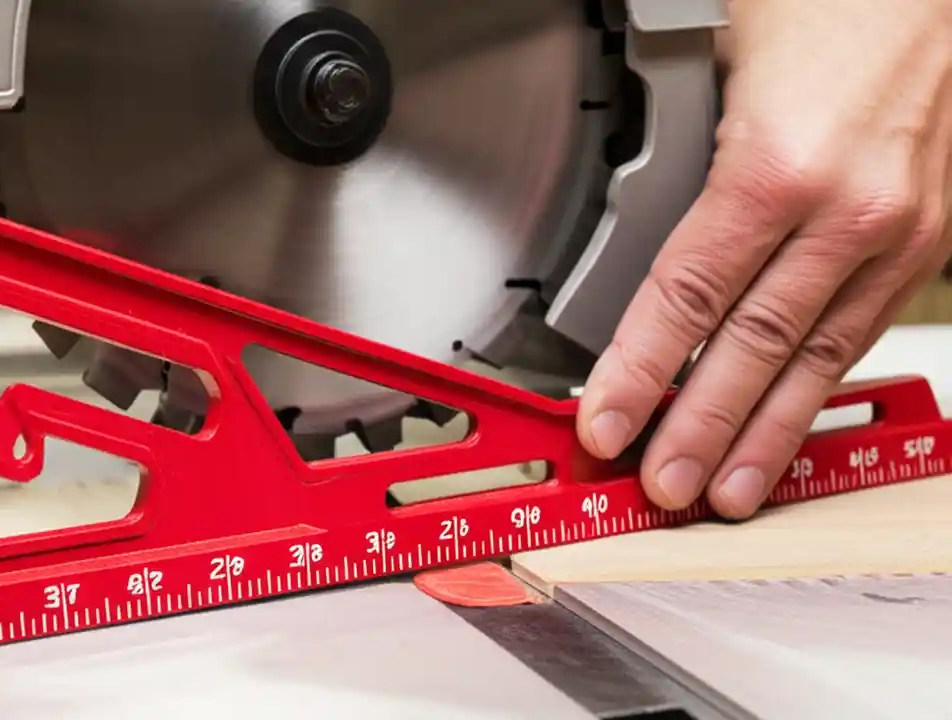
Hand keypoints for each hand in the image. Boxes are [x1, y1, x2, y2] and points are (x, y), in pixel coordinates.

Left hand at [576, 0, 951, 518]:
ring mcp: (893, 232)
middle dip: (700, 427)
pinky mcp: (924, 240)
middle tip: (660, 486)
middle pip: (752, 345)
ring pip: (814, 357)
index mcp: (779, 166)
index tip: (605, 422)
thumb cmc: (824, 7)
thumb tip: (614, 246)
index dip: (640, 371)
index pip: (687, 297)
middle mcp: (846, 211)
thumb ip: (671, 162)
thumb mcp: (719, 66)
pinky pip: (859, 332)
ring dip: (764, 433)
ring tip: (725, 491)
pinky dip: (816, 390)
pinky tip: (788, 427)